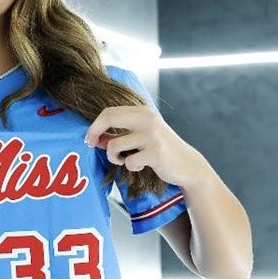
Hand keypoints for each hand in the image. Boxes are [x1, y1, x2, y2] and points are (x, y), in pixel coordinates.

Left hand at [84, 106, 207, 186]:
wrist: (187, 165)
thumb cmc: (159, 151)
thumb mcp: (140, 137)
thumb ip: (119, 135)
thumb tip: (95, 138)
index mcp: (142, 111)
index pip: (109, 111)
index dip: (95, 125)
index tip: (90, 138)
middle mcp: (147, 118)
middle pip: (108, 117)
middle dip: (94, 132)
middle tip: (91, 145)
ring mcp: (152, 134)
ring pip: (114, 145)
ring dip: (114, 157)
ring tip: (124, 160)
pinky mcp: (156, 152)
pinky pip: (128, 161)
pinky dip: (130, 167)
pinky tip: (140, 166)